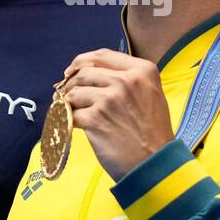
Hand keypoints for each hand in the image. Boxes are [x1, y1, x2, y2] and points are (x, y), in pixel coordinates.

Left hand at [61, 49, 175, 181]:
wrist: (154, 163)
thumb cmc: (152, 133)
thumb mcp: (151, 95)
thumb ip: (127, 79)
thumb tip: (89, 72)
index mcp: (143, 70)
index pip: (102, 55)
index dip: (82, 61)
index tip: (71, 71)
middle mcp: (127, 80)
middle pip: (85, 71)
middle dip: (71, 82)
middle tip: (65, 94)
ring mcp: (110, 99)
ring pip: (75, 92)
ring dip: (68, 102)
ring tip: (70, 111)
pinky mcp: (95, 119)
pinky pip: (70, 113)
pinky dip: (65, 119)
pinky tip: (68, 124)